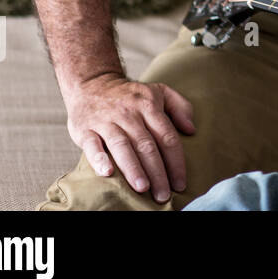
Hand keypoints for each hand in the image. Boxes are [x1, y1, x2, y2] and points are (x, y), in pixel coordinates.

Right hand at [63, 74, 194, 203]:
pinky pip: (93, 145)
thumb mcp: (160, 91)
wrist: (92, 83)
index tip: (180, 183)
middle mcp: (129, 114)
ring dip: (133, 168)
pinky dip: (99, 159)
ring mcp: (106, 121)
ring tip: (143, 188)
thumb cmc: (131, 95)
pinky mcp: (86, 129)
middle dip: (157, 172)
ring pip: (122, 146)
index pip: (167, 137)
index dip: (175, 162)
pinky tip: (107, 173)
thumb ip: (180, 107)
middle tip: (163, 195)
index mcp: (149, 106)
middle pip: (147, 145)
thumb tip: (191, 130)